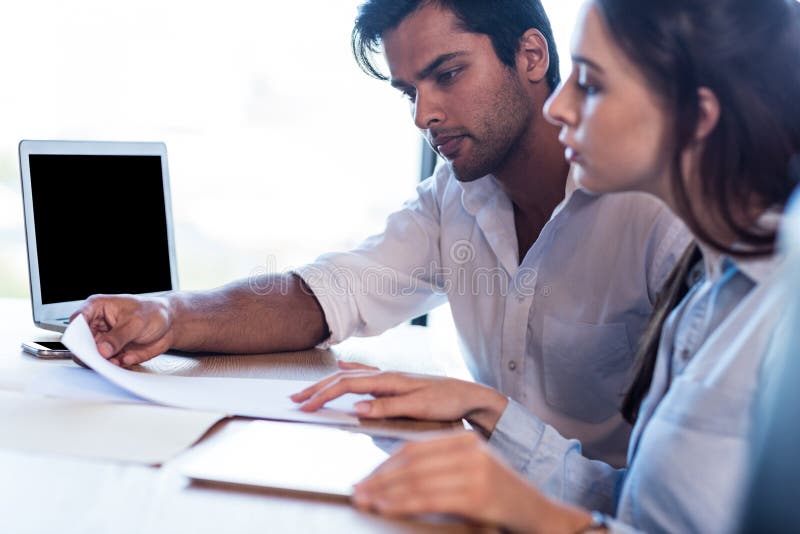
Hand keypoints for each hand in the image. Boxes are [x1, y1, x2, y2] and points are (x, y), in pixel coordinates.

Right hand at [71, 294, 175, 366]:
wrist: (169, 324)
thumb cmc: (152, 312)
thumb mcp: (136, 321)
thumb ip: (118, 336)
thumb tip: (102, 350)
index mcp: (97, 308)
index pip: (77, 321)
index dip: (77, 333)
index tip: (83, 345)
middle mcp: (97, 325)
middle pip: (81, 343)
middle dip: (89, 353)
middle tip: (101, 358)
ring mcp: (104, 341)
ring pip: (93, 356)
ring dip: (103, 362)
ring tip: (116, 360)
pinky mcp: (113, 354)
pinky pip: (108, 364)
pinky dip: (115, 365)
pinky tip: (125, 359)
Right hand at [290, 369, 507, 433]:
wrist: (469, 394)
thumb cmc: (447, 401)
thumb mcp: (419, 407)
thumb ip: (387, 407)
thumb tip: (356, 407)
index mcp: (388, 380)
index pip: (346, 385)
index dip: (323, 396)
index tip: (305, 408)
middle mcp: (386, 375)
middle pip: (343, 379)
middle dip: (317, 389)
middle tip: (294, 401)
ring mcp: (389, 377)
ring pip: (350, 377)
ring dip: (327, 383)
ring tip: (308, 390)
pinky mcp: (394, 383)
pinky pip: (364, 375)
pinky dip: (348, 372)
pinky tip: (341, 368)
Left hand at [352, 432, 589, 532]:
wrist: (540, 513)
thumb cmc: (500, 498)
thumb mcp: (470, 472)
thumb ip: (440, 468)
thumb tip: (396, 479)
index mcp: (464, 439)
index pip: (414, 447)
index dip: (385, 464)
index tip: (365, 478)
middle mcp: (469, 449)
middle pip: (411, 462)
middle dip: (379, 479)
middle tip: (357, 491)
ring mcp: (474, 470)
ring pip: (417, 480)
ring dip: (385, 493)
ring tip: (365, 502)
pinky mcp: (477, 494)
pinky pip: (429, 498)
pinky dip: (402, 504)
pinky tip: (386, 508)